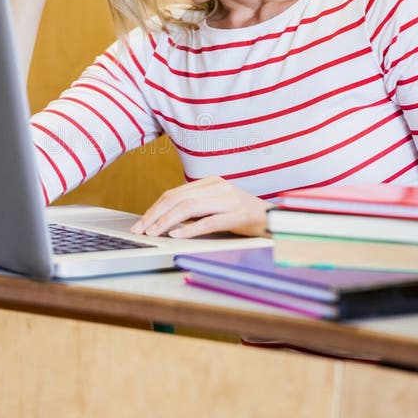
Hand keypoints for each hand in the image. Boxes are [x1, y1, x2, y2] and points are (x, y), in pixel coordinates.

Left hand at [130, 176, 271, 238]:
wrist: (275, 220)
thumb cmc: (243, 216)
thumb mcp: (217, 207)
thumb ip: (196, 208)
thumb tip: (165, 219)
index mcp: (211, 182)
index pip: (175, 193)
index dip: (155, 208)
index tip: (141, 223)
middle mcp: (218, 187)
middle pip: (178, 198)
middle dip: (155, 214)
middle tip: (141, 230)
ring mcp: (229, 199)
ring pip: (190, 208)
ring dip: (167, 221)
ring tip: (154, 233)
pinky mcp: (238, 214)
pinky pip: (209, 221)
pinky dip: (190, 229)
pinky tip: (177, 235)